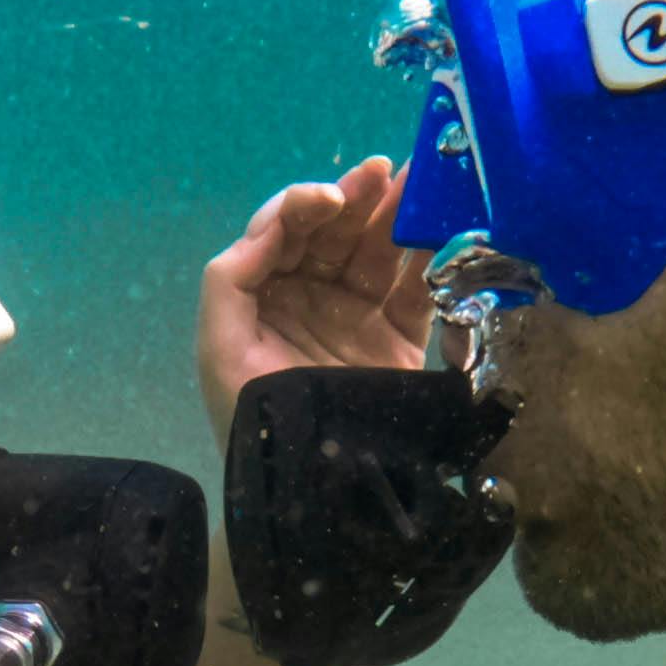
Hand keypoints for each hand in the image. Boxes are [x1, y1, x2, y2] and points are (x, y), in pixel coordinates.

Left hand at [197, 160, 429, 441]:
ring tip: (424, 186)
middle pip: (338, 231)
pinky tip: (446, 234)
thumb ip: (230, 280)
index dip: (308, 204)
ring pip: (380, 252)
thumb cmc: (251, 419)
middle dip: (361, 198)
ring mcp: (357, 316)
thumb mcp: (219, 349)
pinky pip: (418, 292)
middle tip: (389, 174)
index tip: (333, 199)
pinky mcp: (398, 340)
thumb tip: (270, 226)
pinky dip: (434, 262)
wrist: (307, 492)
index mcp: (266, 291)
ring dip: (400, 217)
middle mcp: (311, 295)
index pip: (287, 230)